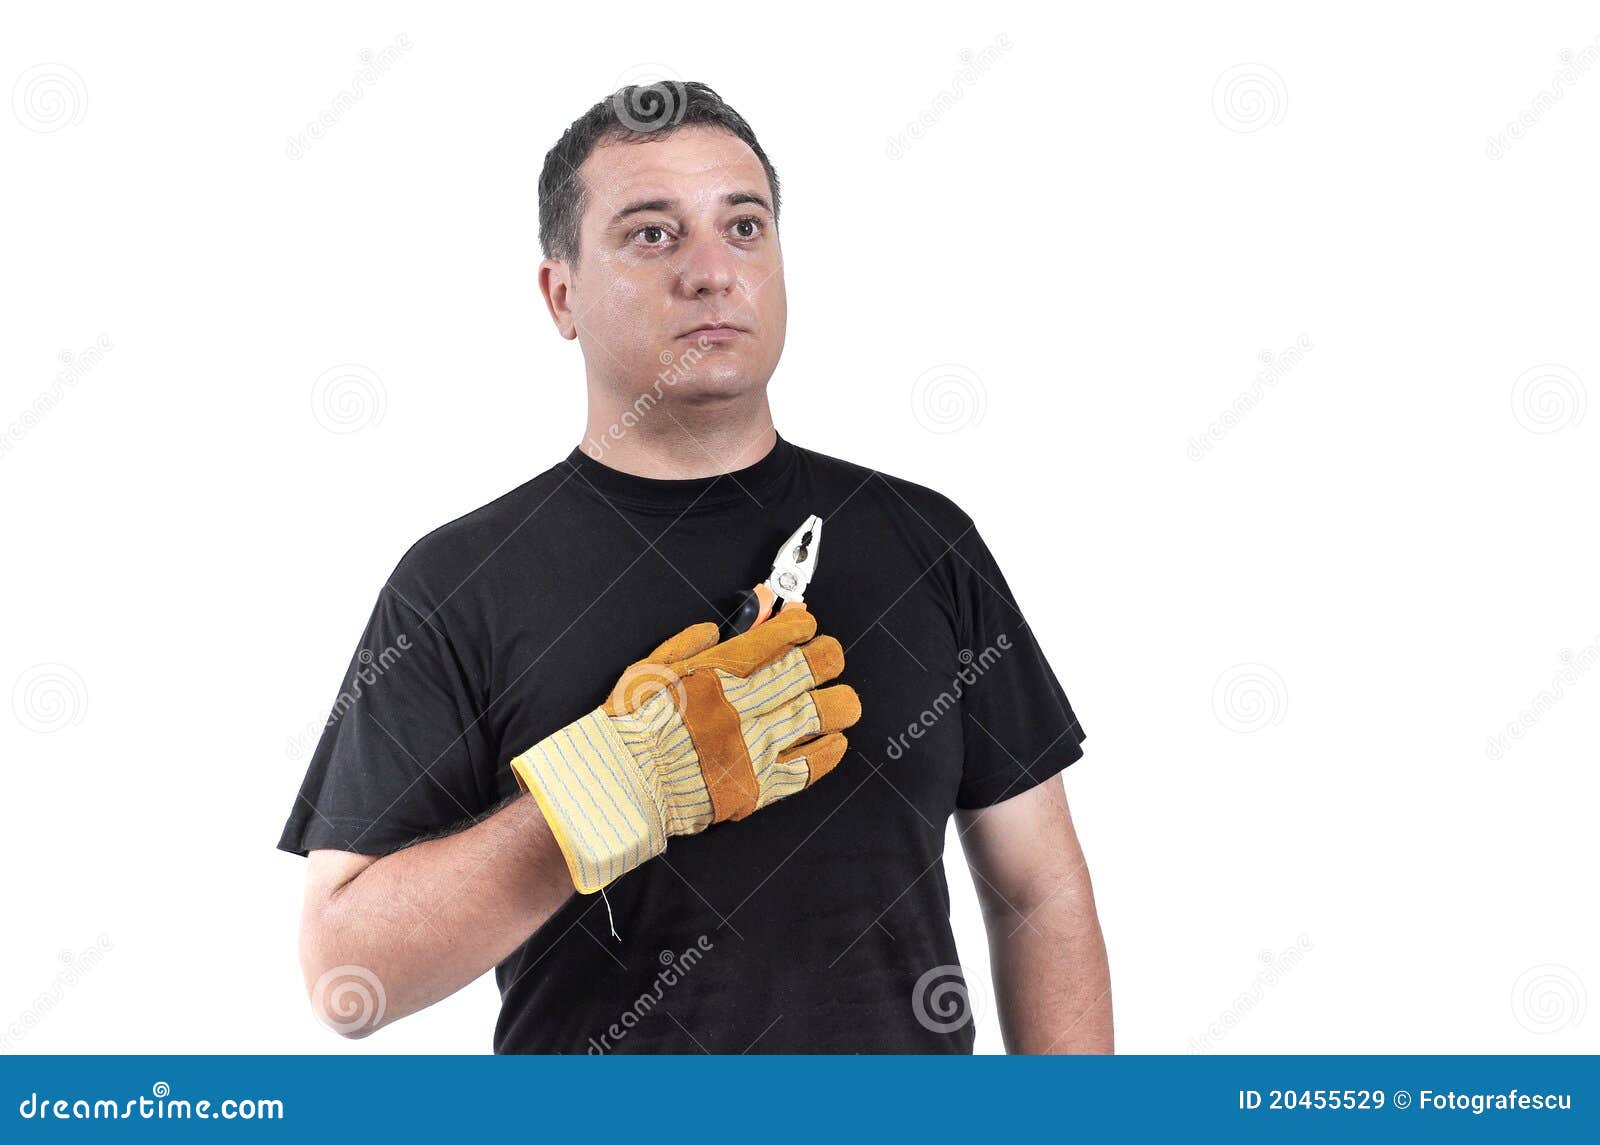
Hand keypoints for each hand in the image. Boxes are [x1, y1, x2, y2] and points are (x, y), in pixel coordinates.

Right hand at [511, 609, 860, 893]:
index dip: (800, 626)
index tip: (806, 625)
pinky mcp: (757, 787)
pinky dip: (828, 752)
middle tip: (831, 655)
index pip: (776, 639)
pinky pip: (808, 768)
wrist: (620, 787)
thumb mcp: (651, 669)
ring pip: (819, 716)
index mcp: (716, 674)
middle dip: (827, 656)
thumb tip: (719, 626)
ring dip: (839, 703)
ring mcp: (754, 749)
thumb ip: (688, 644)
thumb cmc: (629, 728)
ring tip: (843, 699)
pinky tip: (837, 741)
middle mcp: (742, 708)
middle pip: (807, 671)